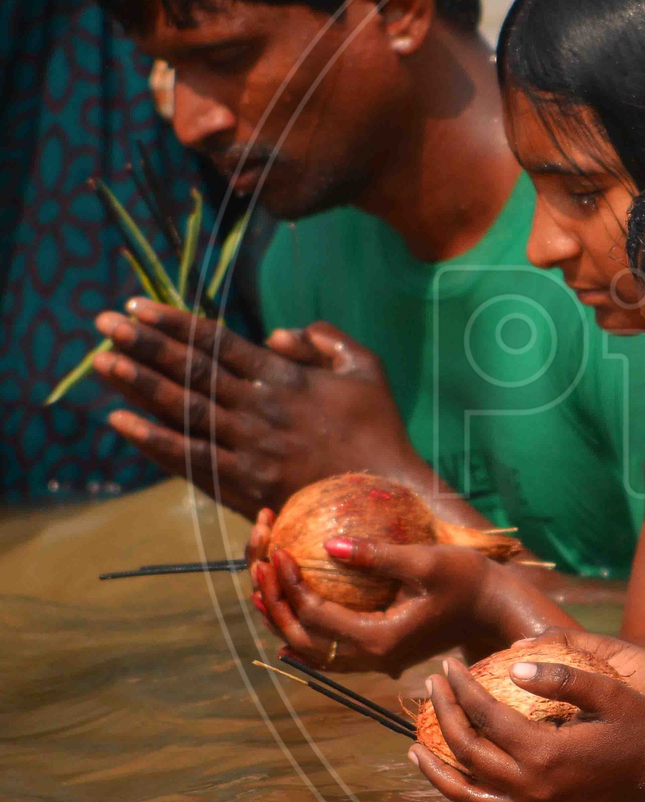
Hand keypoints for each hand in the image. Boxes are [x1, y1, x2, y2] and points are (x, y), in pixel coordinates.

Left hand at [93, 299, 421, 517]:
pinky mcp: (243, 484)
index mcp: (286, 377)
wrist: (386, 494)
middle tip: (102, 323)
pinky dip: (152, 440)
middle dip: (144, 344)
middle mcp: (260, 407)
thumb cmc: (379, 430)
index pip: (217, 342)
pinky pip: (189, 458)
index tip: (137, 307)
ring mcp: (248, 447)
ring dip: (138, 383)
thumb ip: (327, 339)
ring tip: (101, 361)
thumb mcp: (367, 369)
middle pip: (191, 370)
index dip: (174, 323)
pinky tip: (121, 421)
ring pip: (184, 409)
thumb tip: (277, 333)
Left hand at [252, 535, 512, 675]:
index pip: (317, 616)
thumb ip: (377, 556)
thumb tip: (327, 546)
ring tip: (261, 588)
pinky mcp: (380, 651)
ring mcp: (376, 660)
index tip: (278, 549)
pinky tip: (290, 618)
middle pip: (304, 639)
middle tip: (261, 564)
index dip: (290, 583)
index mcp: (380, 640)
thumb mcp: (426, 562)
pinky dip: (305, 634)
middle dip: (275, 603)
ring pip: (312, 650)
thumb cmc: (468, 581)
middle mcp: (372, 658)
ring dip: (283, 620)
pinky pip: (330, 650)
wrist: (494, 609)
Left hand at [407, 654, 644, 801]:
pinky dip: (461, 797)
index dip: (460, 688)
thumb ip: (563, 679)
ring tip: (413, 746)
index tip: (447, 666)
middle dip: (442, 713)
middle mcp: (530, 788)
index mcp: (544, 754)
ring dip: (435, 768)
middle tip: (431, 685)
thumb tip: (512, 668)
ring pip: (465, 793)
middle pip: (466, 750)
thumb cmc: (642, 729)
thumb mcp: (611, 693)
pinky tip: (452, 780)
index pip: (485, 717)